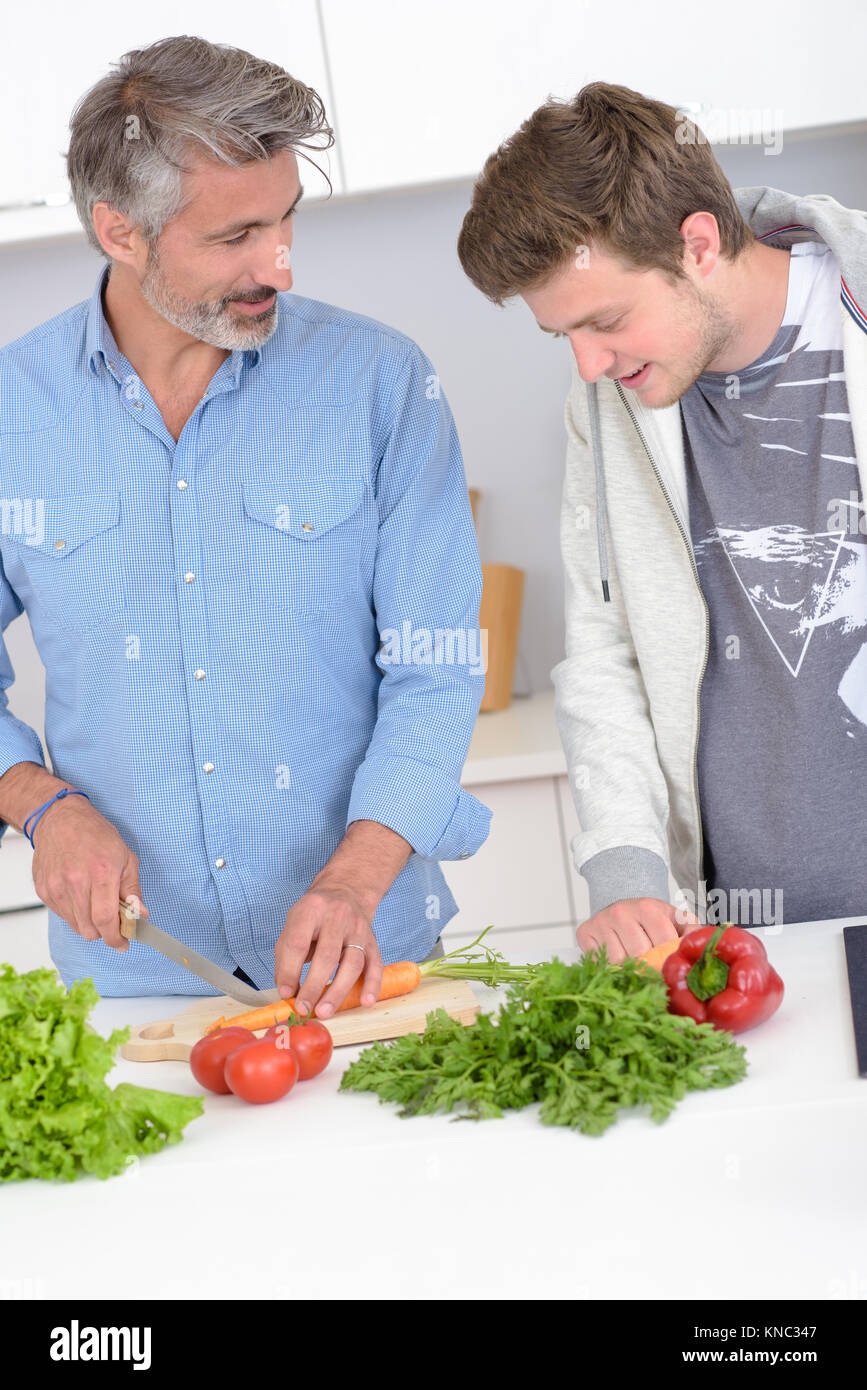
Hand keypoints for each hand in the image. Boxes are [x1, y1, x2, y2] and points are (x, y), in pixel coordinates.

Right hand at [31, 795, 148, 950]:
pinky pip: (63, 915)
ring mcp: (56, 887)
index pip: (106, 920)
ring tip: (96, 904)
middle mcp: (75, 882)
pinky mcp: (44, 890)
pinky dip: (75, 914)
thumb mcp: (125, 857)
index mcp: (101, 873)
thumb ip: (133, 890)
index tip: (123, 943)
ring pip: (76, 926)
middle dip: (105, 933)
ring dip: (90, 924)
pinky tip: (81, 896)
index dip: (115, 938)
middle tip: (113, 922)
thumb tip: (140, 915)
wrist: (60, 819)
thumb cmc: (95, 834)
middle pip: (90, 929)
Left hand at [273, 881, 383, 1018]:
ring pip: (352, 963)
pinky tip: (366, 1002)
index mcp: (311, 910)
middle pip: (327, 955)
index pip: (298, 943)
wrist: (346, 891)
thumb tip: (287, 991)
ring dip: (338, 991)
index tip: (286, 994)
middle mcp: (337, 917)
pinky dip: (372, 985)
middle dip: (313, 986)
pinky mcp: (372, 940)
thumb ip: (286, 954)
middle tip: (304, 1009)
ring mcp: (358, 929)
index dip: (289, 971)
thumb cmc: (315, 914)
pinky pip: (375, 964)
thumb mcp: (293, 923)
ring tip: (325, 1011)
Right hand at [576, 897, 699, 964]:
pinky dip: (610, 969)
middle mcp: (621, 911)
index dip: (668, 958)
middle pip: (640, 955)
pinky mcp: (585, 932)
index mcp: (648, 907)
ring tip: (636, 967)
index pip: (663, 942)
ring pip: (618, 962)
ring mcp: (601, 922)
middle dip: (649, 967)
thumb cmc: (651, 918)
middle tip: (654, 973)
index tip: (670, 967)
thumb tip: (703, 943)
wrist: (620, 903)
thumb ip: (692, 930)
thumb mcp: (674, 918)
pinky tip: (618, 964)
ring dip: (629, 969)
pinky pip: (600, 962)